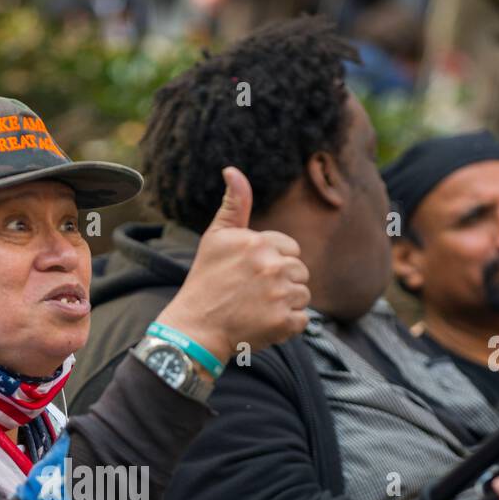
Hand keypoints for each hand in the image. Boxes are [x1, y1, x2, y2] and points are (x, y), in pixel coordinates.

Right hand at [157, 168, 309, 363]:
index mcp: (258, 242)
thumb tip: (232, 170)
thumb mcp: (215, 238)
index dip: (273, 263)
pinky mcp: (284, 321)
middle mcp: (272, 265)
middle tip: (252, 295)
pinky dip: (287, 325)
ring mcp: (279, 295)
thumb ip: (233, 205)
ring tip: (258, 309)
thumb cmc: (205, 283)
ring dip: (286, 304)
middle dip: (282, 283)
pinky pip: (302, 320)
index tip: (251, 276)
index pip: (291, 250)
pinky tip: (264, 324)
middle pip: (299, 272)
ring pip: (303, 295)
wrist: (195, 329)